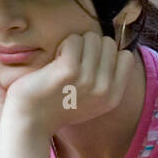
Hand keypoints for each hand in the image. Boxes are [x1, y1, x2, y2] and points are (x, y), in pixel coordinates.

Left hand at [3, 31, 134, 135]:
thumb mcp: (92, 99)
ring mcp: (88, 80)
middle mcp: (104, 89)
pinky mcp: (69, 70)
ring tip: (64, 63)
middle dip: (90, 47)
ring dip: (76, 45)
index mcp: (113, 97)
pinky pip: (74, 40)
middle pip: (108, 43)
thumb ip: (107, 79)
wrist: (31, 120)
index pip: (126, 57)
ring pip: (92, 38)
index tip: (90, 66)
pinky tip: (56, 61)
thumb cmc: (58, 104)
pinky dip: (64, 45)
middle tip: (74, 64)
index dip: (107, 54)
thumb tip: (117, 49)